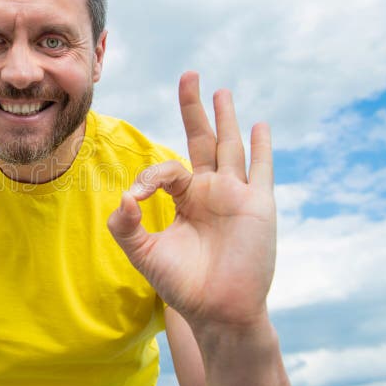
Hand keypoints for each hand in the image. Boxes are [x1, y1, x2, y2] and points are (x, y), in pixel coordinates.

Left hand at [107, 71, 275, 329]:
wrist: (218, 311)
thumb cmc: (182, 285)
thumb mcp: (145, 254)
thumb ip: (126, 226)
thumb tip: (123, 196)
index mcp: (184, 199)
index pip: (166, 169)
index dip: (149, 177)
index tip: (137, 198)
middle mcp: (210, 191)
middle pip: (201, 139)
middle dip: (194, 108)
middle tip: (188, 75)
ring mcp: (236, 195)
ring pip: (231, 146)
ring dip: (226, 118)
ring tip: (222, 91)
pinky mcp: (258, 205)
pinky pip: (261, 170)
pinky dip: (261, 147)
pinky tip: (260, 125)